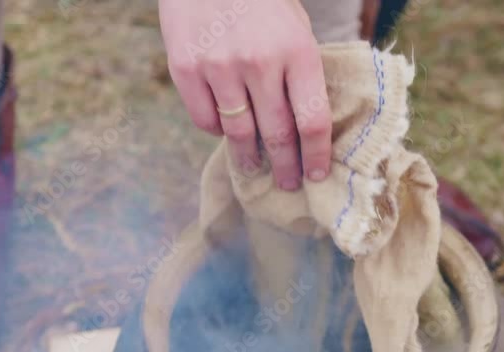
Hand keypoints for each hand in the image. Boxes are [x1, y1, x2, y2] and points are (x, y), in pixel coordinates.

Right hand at [159, 0, 332, 189]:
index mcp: (297, 51)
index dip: (317, 156)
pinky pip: (205, 120)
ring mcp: (219, 67)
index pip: (313, 121)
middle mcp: (259, 63)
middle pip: (278, 135)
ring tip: (254, 168)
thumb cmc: (260, 2)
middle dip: (286, 167)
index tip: (318, 175)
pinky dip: (216, 129)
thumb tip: (307, 130)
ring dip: (249, 159)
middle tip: (288, 183)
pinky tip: (223, 127)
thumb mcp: (295, 28)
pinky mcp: (185, 67)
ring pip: (238, 134)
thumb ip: (300, 74)